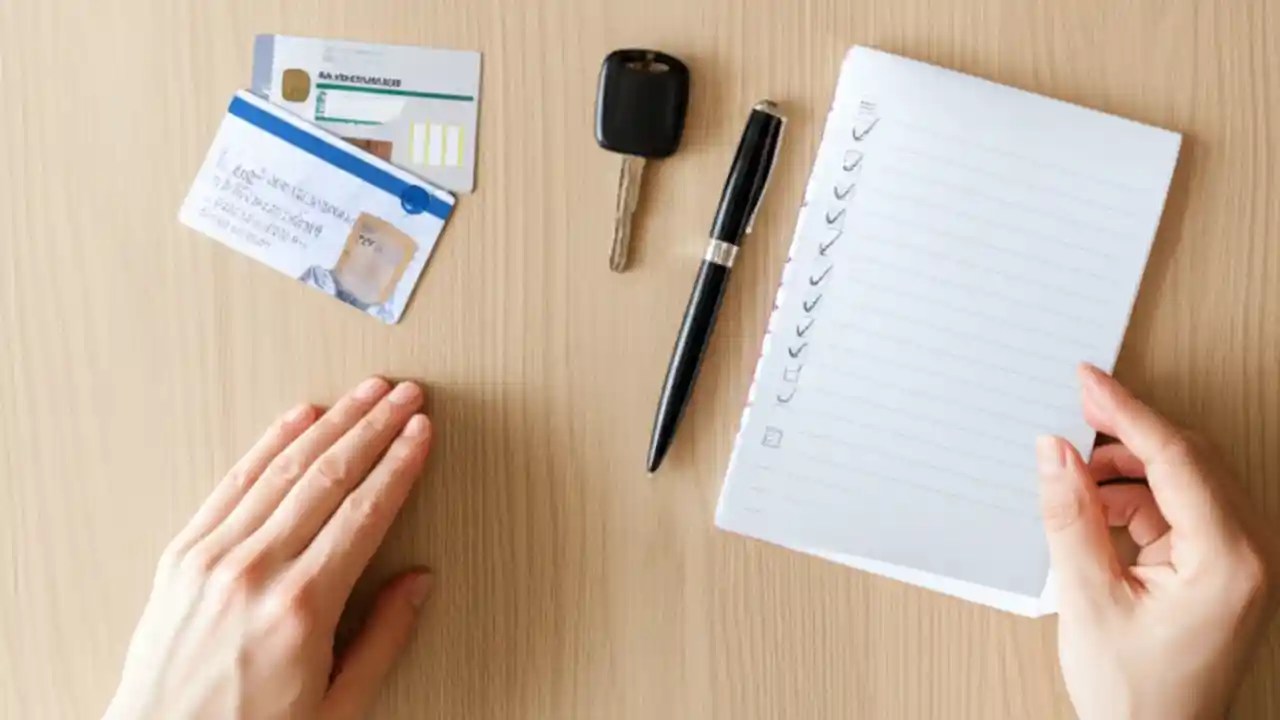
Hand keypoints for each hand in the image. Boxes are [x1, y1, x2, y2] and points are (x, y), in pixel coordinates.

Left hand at [104, 377, 433, 719]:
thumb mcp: (337, 708)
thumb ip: (384, 639)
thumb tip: (418, 582)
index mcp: (301, 609)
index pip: (365, 513)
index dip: (399, 465)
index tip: (421, 433)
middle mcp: (254, 572)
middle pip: (329, 477)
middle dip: (374, 428)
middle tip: (406, 397)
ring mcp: (212, 558)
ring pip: (283, 469)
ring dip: (331, 424)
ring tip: (365, 394)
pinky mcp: (181, 556)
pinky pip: (233, 484)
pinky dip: (269, 444)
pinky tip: (297, 419)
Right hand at [1037, 365, 1277, 719]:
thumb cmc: (1134, 694)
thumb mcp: (1088, 601)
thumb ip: (1069, 517)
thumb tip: (1053, 451)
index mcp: (1229, 561)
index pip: (1176, 459)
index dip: (1126, 411)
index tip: (1086, 380)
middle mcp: (1248, 552)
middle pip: (1188, 459)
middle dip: (1126, 433)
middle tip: (1073, 410)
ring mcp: (1239, 559)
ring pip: (1184, 478)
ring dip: (1128, 468)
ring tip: (1073, 478)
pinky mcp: (1220, 566)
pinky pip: (1179, 507)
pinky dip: (1136, 498)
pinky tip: (1096, 507)